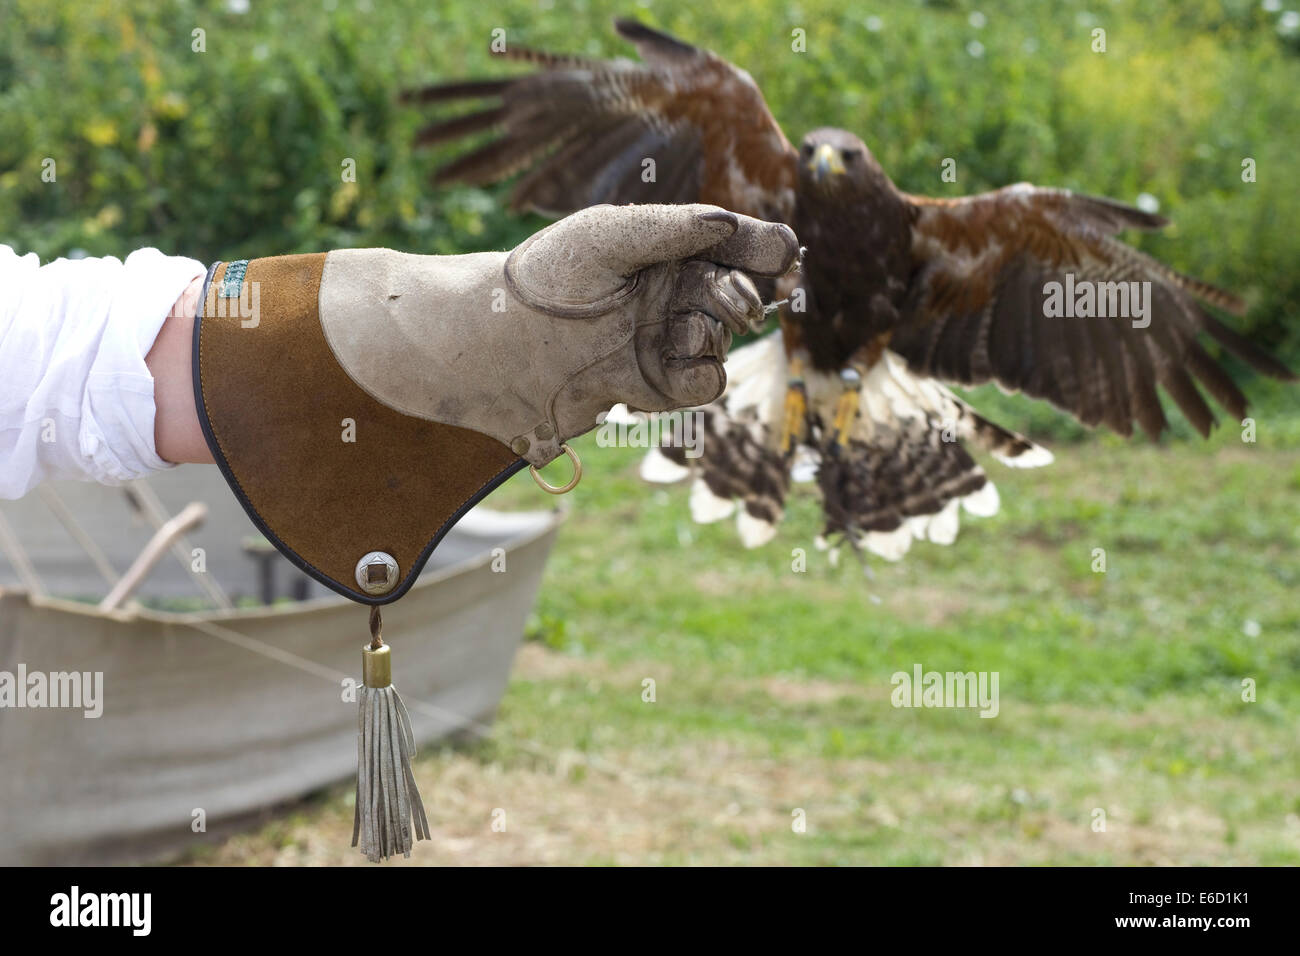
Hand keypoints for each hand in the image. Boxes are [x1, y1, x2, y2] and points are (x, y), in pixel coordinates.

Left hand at [318, 203, 798, 466]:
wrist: (489, 349)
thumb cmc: (541, 280)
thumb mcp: (606, 237)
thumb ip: (672, 228)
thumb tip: (734, 225)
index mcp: (662, 248)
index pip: (734, 246)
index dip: (765, 252)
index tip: (782, 259)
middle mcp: (667, 293)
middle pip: (739, 290)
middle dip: (744, 293)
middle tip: (730, 296)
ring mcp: (661, 340)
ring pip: (725, 338)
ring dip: (716, 332)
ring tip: (683, 328)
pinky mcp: (651, 387)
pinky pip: (703, 381)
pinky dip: (701, 372)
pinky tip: (677, 362)